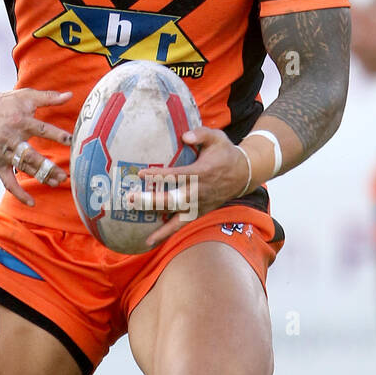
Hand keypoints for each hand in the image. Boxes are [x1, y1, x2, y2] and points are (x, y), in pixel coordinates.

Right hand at [0, 88, 72, 204]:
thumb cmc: (4, 104)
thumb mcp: (26, 96)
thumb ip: (48, 97)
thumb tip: (70, 95)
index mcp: (21, 121)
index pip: (42, 129)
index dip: (57, 136)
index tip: (72, 142)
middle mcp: (12, 139)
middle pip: (33, 156)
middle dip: (49, 167)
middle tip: (64, 176)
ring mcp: (4, 153)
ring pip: (23, 169)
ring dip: (40, 177)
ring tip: (56, 182)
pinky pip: (7, 181)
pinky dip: (18, 193)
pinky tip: (31, 202)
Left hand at [128, 126, 251, 248]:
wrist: (243, 174)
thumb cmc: (225, 153)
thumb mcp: (217, 138)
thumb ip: (201, 133)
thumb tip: (184, 136)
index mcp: (202, 173)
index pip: (177, 176)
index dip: (159, 175)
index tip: (141, 173)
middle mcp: (200, 192)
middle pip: (173, 200)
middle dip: (152, 201)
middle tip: (131, 199)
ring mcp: (200, 205)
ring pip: (177, 218)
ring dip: (160, 226)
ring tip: (143, 234)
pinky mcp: (200, 212)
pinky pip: (182, 225)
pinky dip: (168, 233)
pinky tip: (151, 241)